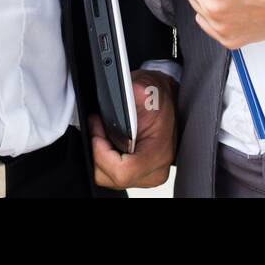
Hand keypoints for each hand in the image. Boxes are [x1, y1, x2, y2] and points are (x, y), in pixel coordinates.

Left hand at [89, 69, 175, 189]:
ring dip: (99, 154)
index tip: (97, 132)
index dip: (101, 153)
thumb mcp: (148, 87)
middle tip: (97, 126)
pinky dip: (104, 158)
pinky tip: (108, 142)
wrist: (168, 102)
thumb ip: (135, 93)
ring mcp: (147, 176)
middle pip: (110, 177)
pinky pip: (110, 174)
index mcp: (158, 153)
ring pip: (107, 177)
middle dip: (97, 151)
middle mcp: (154, 170)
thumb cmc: (159, 97)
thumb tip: (121, 95)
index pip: (122, 171)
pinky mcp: (139, 175)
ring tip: (103, 132)